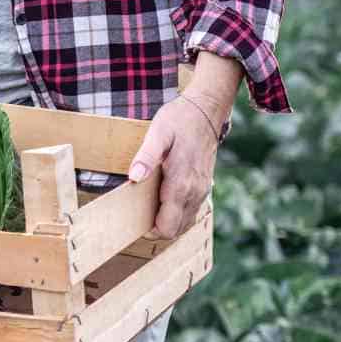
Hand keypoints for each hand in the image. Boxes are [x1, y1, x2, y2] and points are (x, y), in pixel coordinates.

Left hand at [127, 52, 240, 238]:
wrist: (205, 111)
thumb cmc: (178, 121)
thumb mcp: (158, 134)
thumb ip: (146, 157)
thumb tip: (134, 177)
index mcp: (180, 185)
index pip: (167, 227)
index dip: (150, 229)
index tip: (135, 219)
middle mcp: (194, 193)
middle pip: (175, 229)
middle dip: (156, 227)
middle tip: (138, 212)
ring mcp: (201, 190)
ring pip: (184, 222)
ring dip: (167, 220)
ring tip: (149, 204)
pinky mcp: (203, 186)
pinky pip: (190, 211)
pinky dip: (177, 212)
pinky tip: (163, 197)